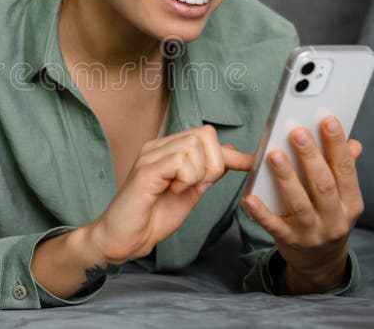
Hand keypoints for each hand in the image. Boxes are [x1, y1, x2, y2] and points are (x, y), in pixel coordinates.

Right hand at [88, 124, 253, 265]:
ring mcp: (150, 156)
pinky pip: (180, 161)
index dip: (230, 152)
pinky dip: (186, 179)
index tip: (250, 164)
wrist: (123, 239)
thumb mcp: (189, 194)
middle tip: (201, 186)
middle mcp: (157, 147)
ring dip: (199, 173)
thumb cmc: (152, 218)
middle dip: (214, 163)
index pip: (205, 136)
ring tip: (181, 190)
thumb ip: (206, 175)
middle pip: (204, 135)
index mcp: (167, 150)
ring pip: (194, 146)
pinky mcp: (145, 170)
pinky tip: (172, 191)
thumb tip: (230, 156)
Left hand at [242, 115, 364, 292]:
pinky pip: (273, 226)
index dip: (337, 145)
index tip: (328, 120)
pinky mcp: (290, 242)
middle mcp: (335, 220)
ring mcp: (312, 233)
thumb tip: (353, 143)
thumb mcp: (343, 199)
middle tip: (296, 132)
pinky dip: (261, 212)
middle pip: (323, 185)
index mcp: (351, 204)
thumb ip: (343, 170)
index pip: (346, 171)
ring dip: (286, 178)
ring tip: (273, 155)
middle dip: (310, 157)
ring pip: (299, 204)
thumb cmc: (328, 217)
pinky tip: (249, 197)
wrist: (320, 262)